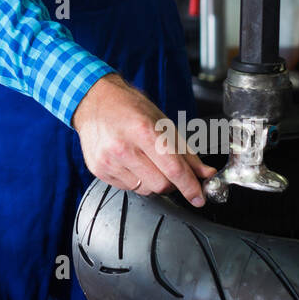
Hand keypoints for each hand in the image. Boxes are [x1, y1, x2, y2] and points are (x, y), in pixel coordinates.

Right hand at [71, 73, 215, 206]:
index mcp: (143, 130)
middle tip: (169, 169)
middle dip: (172, 182)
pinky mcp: (99, 170)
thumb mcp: (161, 121)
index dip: (190, 186)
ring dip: (152, 181)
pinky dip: (135, 180)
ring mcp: (109, 161)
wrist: (93, 101)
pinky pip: (128, 188)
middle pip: (161, 185)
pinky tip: (130, 162)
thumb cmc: (128, 106)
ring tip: (144, 160)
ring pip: (145, 190)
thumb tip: (205, 173)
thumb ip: (185, 152)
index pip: (173, 169)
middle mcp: (123, 147)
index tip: (199, 198)